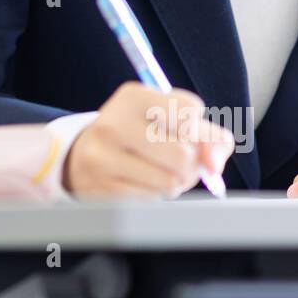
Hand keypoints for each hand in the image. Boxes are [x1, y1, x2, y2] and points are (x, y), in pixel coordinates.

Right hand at [64, 81, 235, 199]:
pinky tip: (141, 183)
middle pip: (183, 154)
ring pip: (170, 182)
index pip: (190, 110)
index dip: (196, 125)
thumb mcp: (171, 120)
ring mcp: (102, 158)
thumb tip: (213, 165)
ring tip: (157, 170)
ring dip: (175, 182)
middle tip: (177, 158)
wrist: (85, 156)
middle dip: (191, 163)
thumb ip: (209, 137)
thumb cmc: (141, 135)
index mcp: (132, 97)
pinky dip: (155, 195)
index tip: (181, 125)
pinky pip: (152, 200)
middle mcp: (112, 124)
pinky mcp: (100, 189)